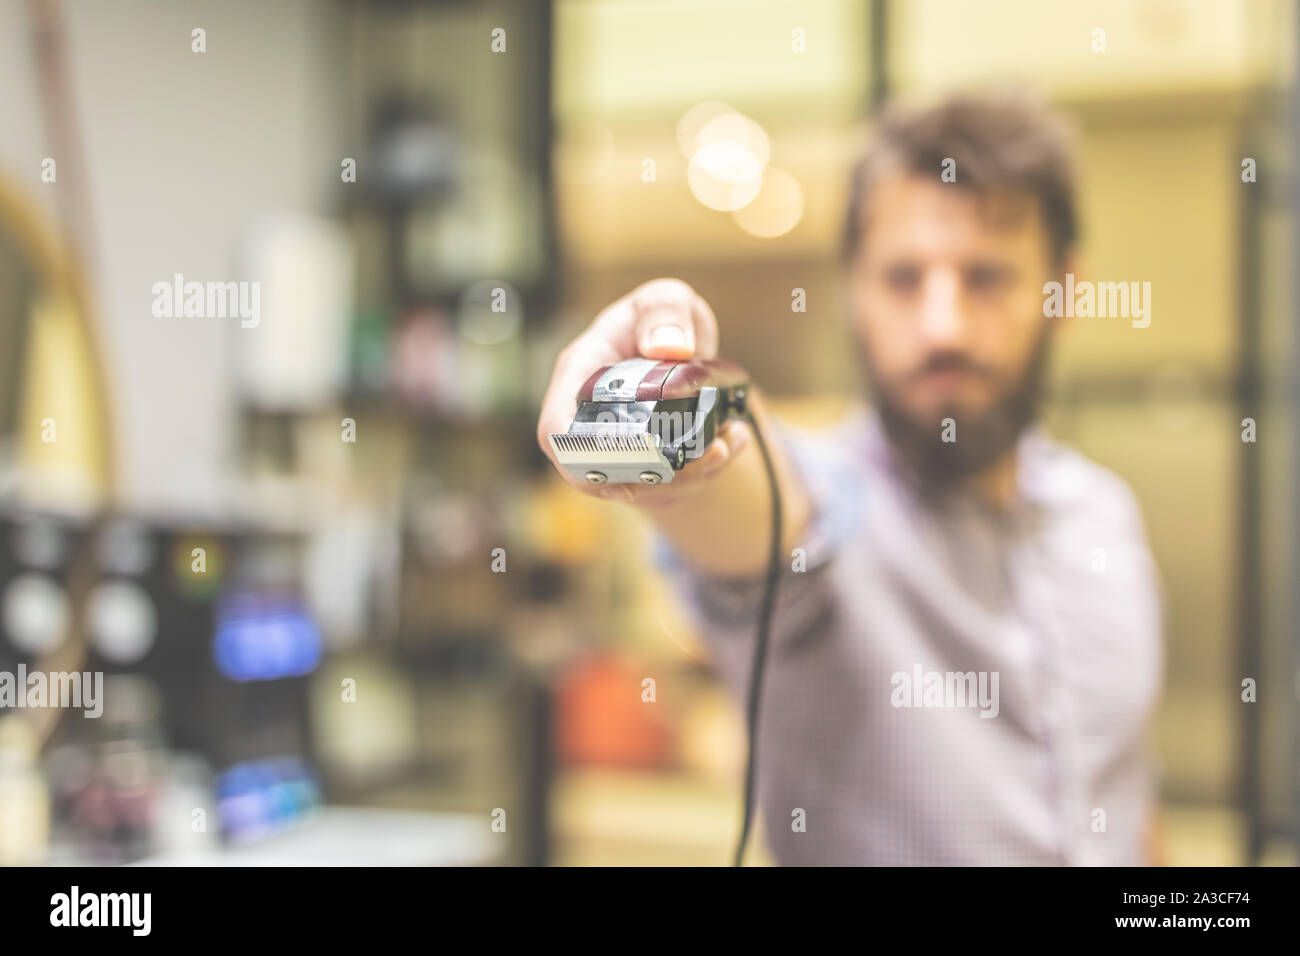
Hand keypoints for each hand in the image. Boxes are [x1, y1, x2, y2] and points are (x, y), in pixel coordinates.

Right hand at [536, 278, 751, 504]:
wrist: (681, 345)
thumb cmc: (662, 319)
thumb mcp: (666, 298)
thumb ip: (664, 310)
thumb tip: (668, 347)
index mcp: (580, 375)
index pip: (556, 430)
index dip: (578, 457)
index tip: (623, 465)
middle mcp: (590, 418)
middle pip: (599, 474)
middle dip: (653, 478)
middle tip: (704, 457)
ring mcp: (617, 446)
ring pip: (640, 487)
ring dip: (687, 478)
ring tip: (724, 448)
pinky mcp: (647, 463)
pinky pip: (669, 485)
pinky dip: (705, 472)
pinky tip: (732, 443)